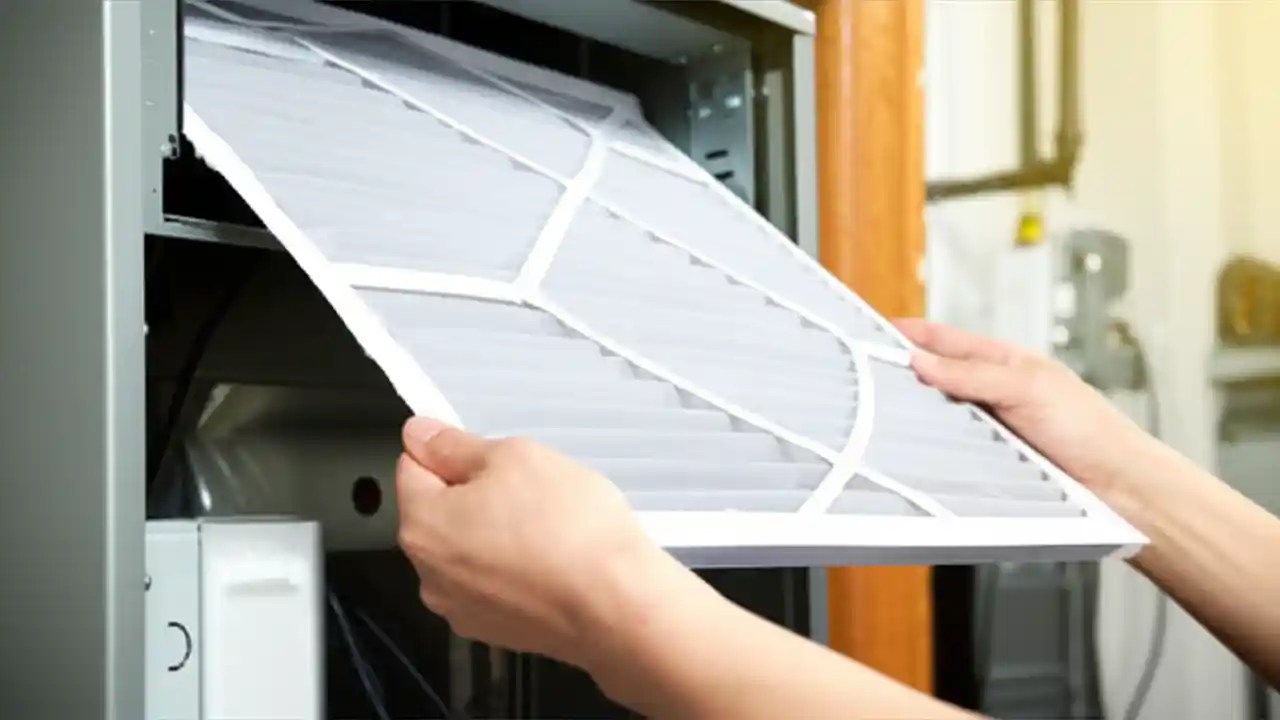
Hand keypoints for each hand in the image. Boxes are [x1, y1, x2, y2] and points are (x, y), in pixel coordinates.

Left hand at [394, 417, 686, 668]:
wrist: (617, 606)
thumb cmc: (570, 530)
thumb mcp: (515, 457)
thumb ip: (456, 446)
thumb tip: (419, 435)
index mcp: (423, 526)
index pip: (412, 467)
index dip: (449, 450)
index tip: (488, 452)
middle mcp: (430, 575)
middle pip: (439, 512)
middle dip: (476, 494)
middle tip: (528, 488)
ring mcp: (462, 609)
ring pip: (468, 549)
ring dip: (495, 532)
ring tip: (545, 526)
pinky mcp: (495, 630)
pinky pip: (494, 582)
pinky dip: (514, 567)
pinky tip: (551, 559)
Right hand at [894, 319, 1157, 500]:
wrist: (1116, 485)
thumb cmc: (1088, 428)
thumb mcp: (1027, 387)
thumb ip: (973, 373)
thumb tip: (921, 361)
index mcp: (1002, 361)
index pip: (944, 340)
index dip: (909, 333)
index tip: (871, 331)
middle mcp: (991, 391)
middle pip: (933, 378)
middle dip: (900, 375)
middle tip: (861, 377)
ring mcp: (988, 426)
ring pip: (937, 415)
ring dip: (913, 416)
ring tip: (876, 416)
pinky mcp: (988, 460)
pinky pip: (948, 450)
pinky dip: (929, 449)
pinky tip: (912, 454)